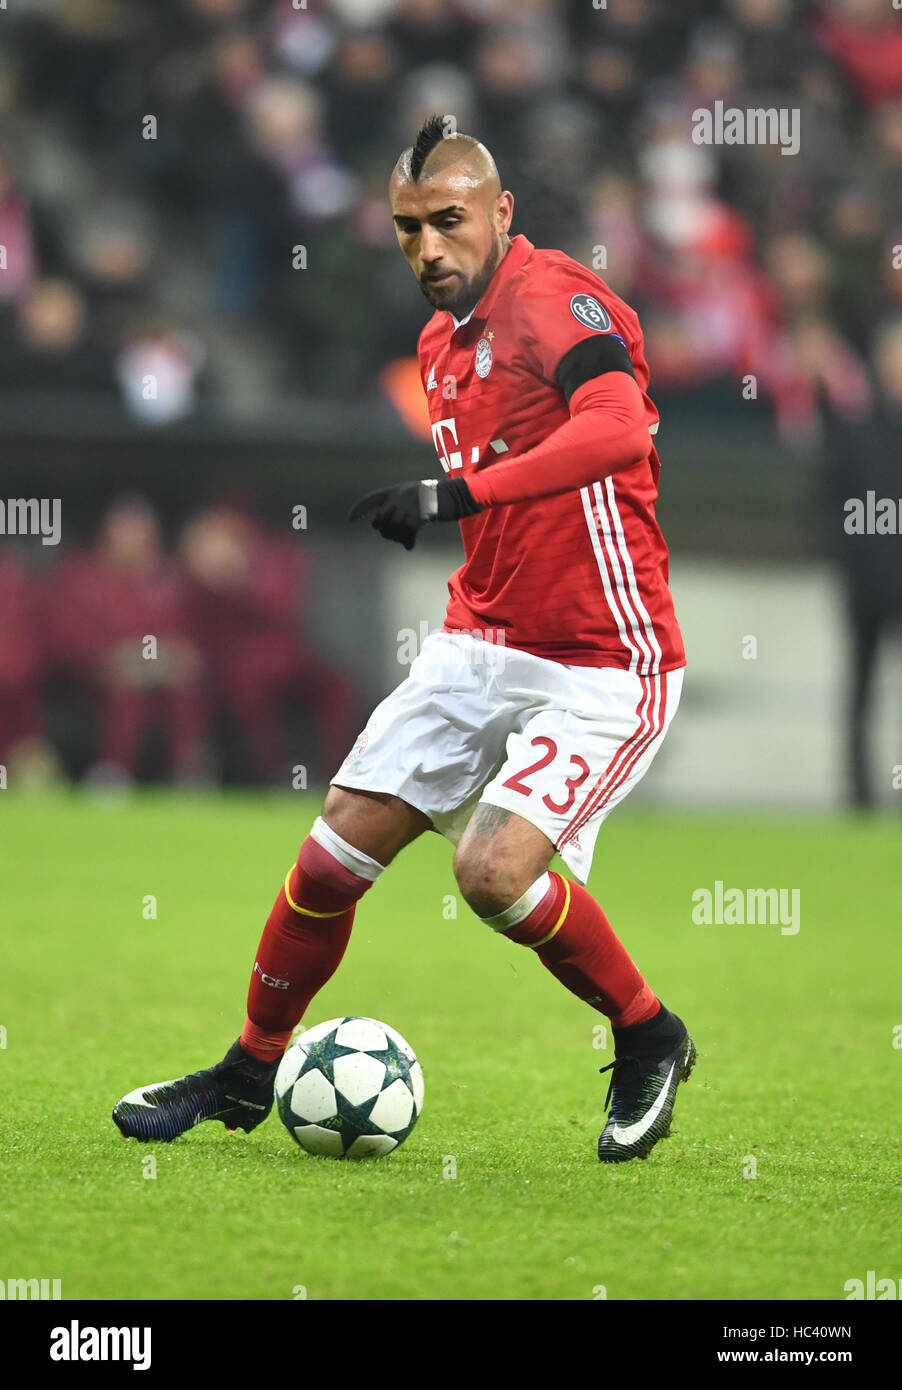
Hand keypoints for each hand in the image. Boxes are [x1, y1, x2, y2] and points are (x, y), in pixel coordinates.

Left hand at [348, 477, 480, 549]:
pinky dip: (407, 541)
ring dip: (397, 538)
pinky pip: (406, 533)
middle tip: (394, 536)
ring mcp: (408, 505)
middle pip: (380, 519)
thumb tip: (380, 526)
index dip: (358, 509)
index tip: (349, 520)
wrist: (454, 495)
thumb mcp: (412, 496)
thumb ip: (396, 507)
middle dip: (384, 531)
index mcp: (395, 490)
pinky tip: (411, 545)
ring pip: (392, 528)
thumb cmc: (434, 498)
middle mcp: (398, 496)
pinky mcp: (418, 515)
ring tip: (405, 539)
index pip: (370, 499)